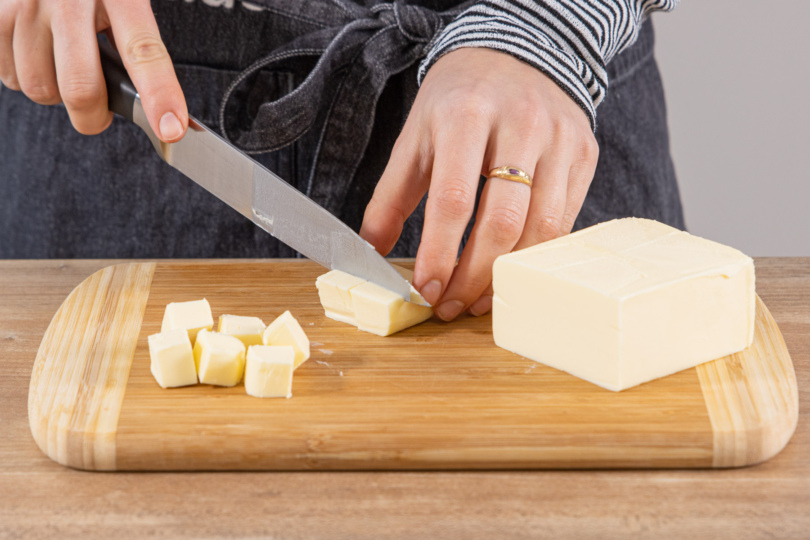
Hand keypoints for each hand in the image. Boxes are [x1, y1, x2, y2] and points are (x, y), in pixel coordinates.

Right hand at [0, 0, 186, 141]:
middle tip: (100, 111)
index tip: (170, 130)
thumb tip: (161, 112)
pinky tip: (39, 55)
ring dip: (57, 95)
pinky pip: (11, 78)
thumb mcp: (124, 3)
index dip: (160, 96)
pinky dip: (27, 78)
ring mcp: (28, 4)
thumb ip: (137, 47)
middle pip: (81, 89)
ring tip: (65, 66)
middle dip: (93, 117)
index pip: (144, 53)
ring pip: (41, 90)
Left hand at [360, 48, 598, 319]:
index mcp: (466, 115)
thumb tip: (371, 251)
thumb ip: (390, 197)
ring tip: (478, 300)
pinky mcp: (585, 154)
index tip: (426, 290)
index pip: (454, 200)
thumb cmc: (458, 100)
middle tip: (451, 306)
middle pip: (503, 222)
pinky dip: (535, 256)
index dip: (440, 254)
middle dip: (474, 277)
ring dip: (507, 276)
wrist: (517, 52)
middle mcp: (520, 124)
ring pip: (542, 229)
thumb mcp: (416, 138)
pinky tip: (509, 271)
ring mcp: (560, 139)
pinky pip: (565, 220)